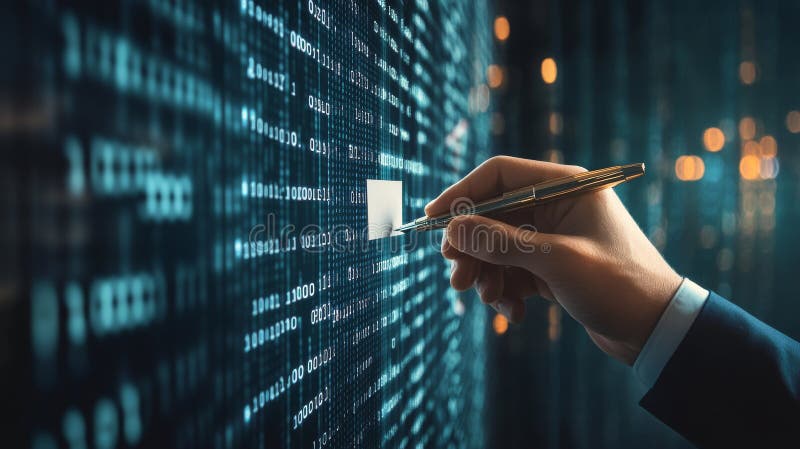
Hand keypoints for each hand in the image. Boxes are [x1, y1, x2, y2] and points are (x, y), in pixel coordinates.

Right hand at [427, 156, 681, 364]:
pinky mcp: (552, 265)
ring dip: (487, 273)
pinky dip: (506, 289)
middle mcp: (555, 206)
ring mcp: (552, 236)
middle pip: (492, 215)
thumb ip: (499, 243)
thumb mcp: (554, 261)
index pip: (498, 175)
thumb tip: (451, 229)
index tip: (433, 223)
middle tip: (458, 278)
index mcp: (564, 187)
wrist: (657, 329)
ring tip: (488, 300)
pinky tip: (515, 312)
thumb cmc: (617, 285)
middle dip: (472, 248)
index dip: (461, 196)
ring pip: (498, 246)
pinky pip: (512, 269)